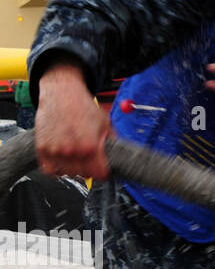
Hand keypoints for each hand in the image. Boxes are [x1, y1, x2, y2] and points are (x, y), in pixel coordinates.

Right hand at [35, 62, 110, 178]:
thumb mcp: (105, 122)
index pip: (99, 173)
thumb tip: (117, 155)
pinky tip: (62, 159)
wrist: (62, 93)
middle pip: (83, 175)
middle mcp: (72, 151)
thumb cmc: (83, 106)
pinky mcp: (42, 149)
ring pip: (66, 173)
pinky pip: (49, 170)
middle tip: (90, 161)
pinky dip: (56, 169)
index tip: (103, 171)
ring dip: (72, 169)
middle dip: (89, 170)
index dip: (103, 173)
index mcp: (91, 146)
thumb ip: (111, 141)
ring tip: (76, 157)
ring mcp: (55, 151)